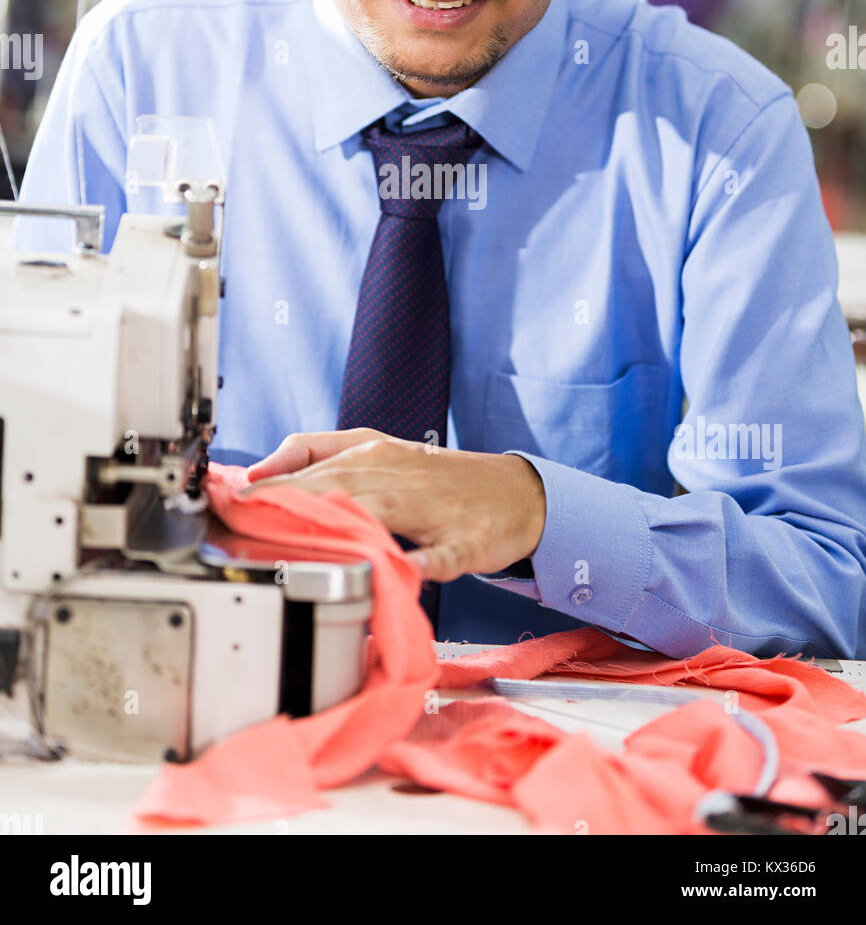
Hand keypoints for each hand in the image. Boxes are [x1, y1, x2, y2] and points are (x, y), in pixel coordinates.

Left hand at [245, 429, 545, 583]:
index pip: (306, 468)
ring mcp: (432, 508)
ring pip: (379, 512)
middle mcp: (396, 473)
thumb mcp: (376, 448)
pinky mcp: (465, 541)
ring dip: (338, 530)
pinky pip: (438, 554)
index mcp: (371, 452)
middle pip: (332, 485)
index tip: (219, 508)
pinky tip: (399, 575)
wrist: (516, 493)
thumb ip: (314, 450)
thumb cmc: (438, 477)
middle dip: (282, 508)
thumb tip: (255, 469)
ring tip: (297, 550)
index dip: (261, 490)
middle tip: (236, 533)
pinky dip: (418, 564)